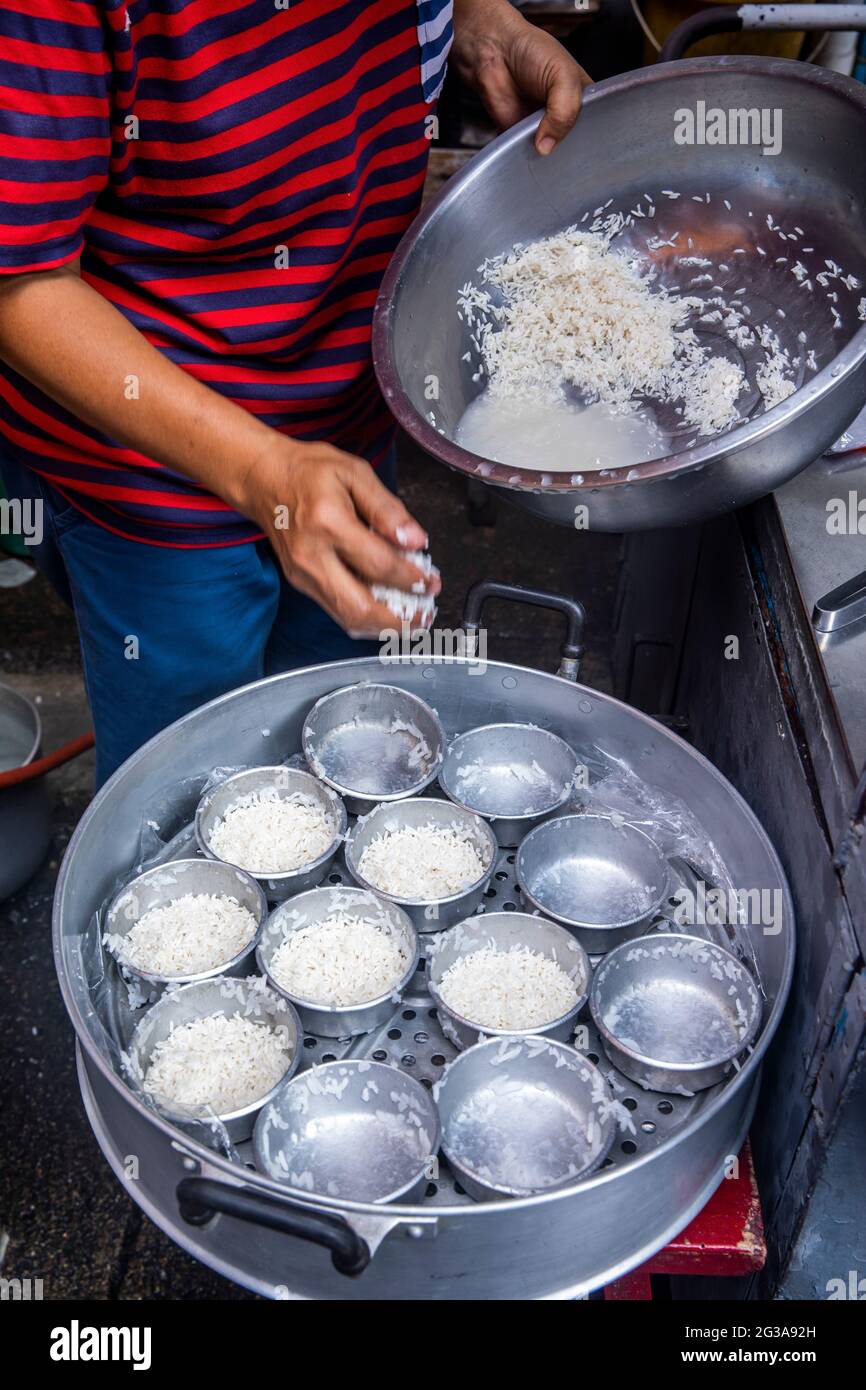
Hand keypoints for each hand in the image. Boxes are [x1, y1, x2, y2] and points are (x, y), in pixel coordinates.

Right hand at [241, 438, 439, 637]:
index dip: (410, 578)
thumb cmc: (308, 472)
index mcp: (328, 523)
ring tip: (412, 619)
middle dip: (400, 619)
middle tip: (425, 614)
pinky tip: (387, 611)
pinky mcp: (301, 583)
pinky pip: (338, 612)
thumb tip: (415, 540)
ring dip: (384, 626)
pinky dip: (366, 618)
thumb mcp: (355, 473)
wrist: (263, 479)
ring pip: (348, 618)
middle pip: (360, 608)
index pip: (378, 564)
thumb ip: (388, 508)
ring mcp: (303, 575)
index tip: (429, 579)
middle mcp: (312, 556)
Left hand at [452, 0, 590, 154]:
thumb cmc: (530, 51)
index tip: (585, 142)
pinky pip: (526, 159)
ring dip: (545, 156)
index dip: (593, 137)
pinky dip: (524, 158)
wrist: (494, 52)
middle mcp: (564, 117)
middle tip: (560, 141)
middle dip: (568, 150)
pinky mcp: (521, 140)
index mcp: (583, 100)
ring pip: (550, 155)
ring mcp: (543, 130)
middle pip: (574, 146)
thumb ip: (565, 111)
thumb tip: (547, 146)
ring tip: (542, 144)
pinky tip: (526, 148)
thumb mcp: (562, 75)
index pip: (596, 128)